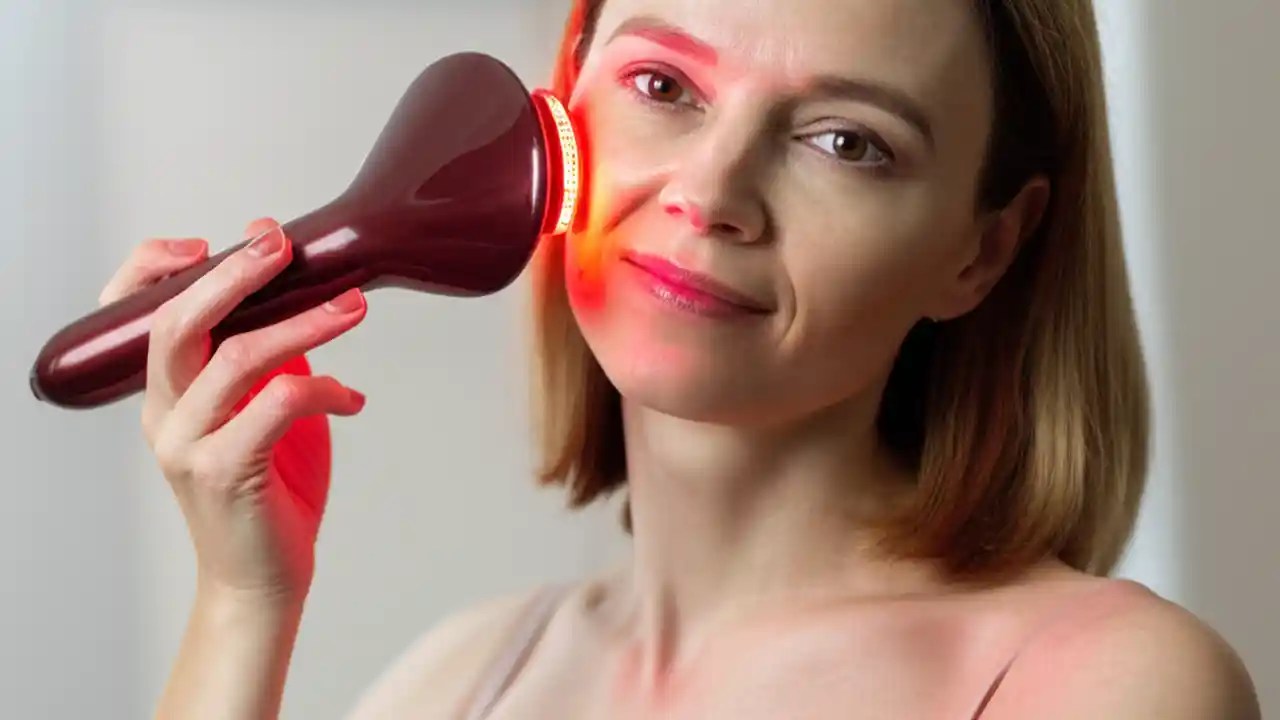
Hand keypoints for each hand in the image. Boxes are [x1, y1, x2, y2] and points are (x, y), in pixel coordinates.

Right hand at [99, 218, 367, 602]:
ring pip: (235, 358)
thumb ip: (271, 352)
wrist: (262, 579)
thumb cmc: (268, 490)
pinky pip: (278, 405)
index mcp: (166, 392)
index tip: (207, 240)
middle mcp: (164, 414)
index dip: (155, 266)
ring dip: (304, 323)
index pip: (135, 313)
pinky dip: (325, 389)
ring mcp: (188, 445)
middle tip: (281, 244)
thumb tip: (290, 281)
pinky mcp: (225, 472)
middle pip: (177, 322)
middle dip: (233, 274)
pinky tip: (353, 399)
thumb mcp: (267, 408)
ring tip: (353, 306)